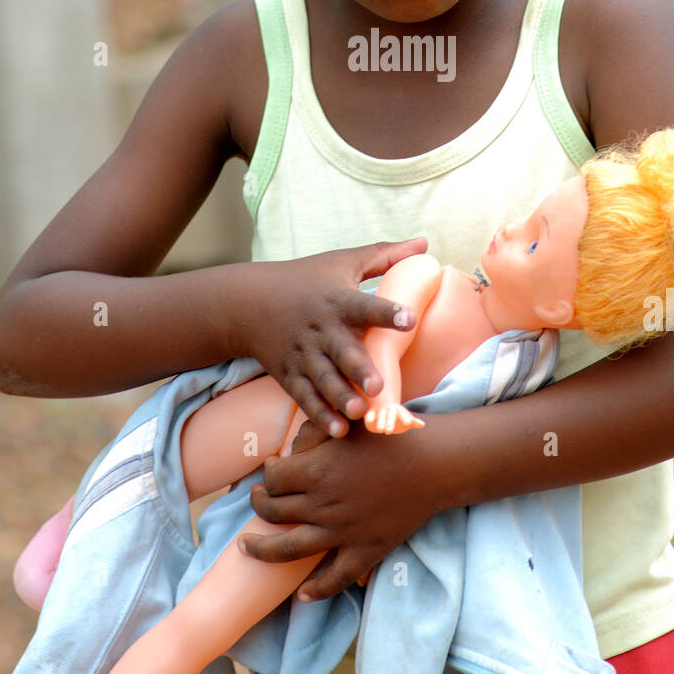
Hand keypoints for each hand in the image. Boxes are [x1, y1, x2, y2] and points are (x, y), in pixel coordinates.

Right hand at [229, 238, 427, 437]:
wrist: (248, 303)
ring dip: (340, 396)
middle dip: (358, 367)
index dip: (388, 312)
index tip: (411, 318)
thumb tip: (426, 242)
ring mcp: (302, 355)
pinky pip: (304, 397)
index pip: (365, 305)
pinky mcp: (289, 375)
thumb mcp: (344, 261)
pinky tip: (338, 431)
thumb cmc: (307, 279)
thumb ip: (386, 255)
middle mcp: (320, 329)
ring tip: (359, 412)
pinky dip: (319, 414)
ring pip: (323, 379)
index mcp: (337, 299)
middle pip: (341, 350)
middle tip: (378, 384)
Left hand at [239, 417, 444, 598]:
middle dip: (259, 504)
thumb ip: (316, 431)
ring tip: (246, 547)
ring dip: (262, 549)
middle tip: (257, 499)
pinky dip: (315, 590)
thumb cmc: (391, 436)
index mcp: (316, 471)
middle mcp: (322, 505)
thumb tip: (289, 447)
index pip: (273, 478)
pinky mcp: (364, 551)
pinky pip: (334, 578)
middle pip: (274, 511)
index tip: (270, 470)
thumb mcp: (349, 423)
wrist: (434, 464)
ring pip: (288, 549)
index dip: (267, 474)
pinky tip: (302, 594)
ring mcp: (342, 532)